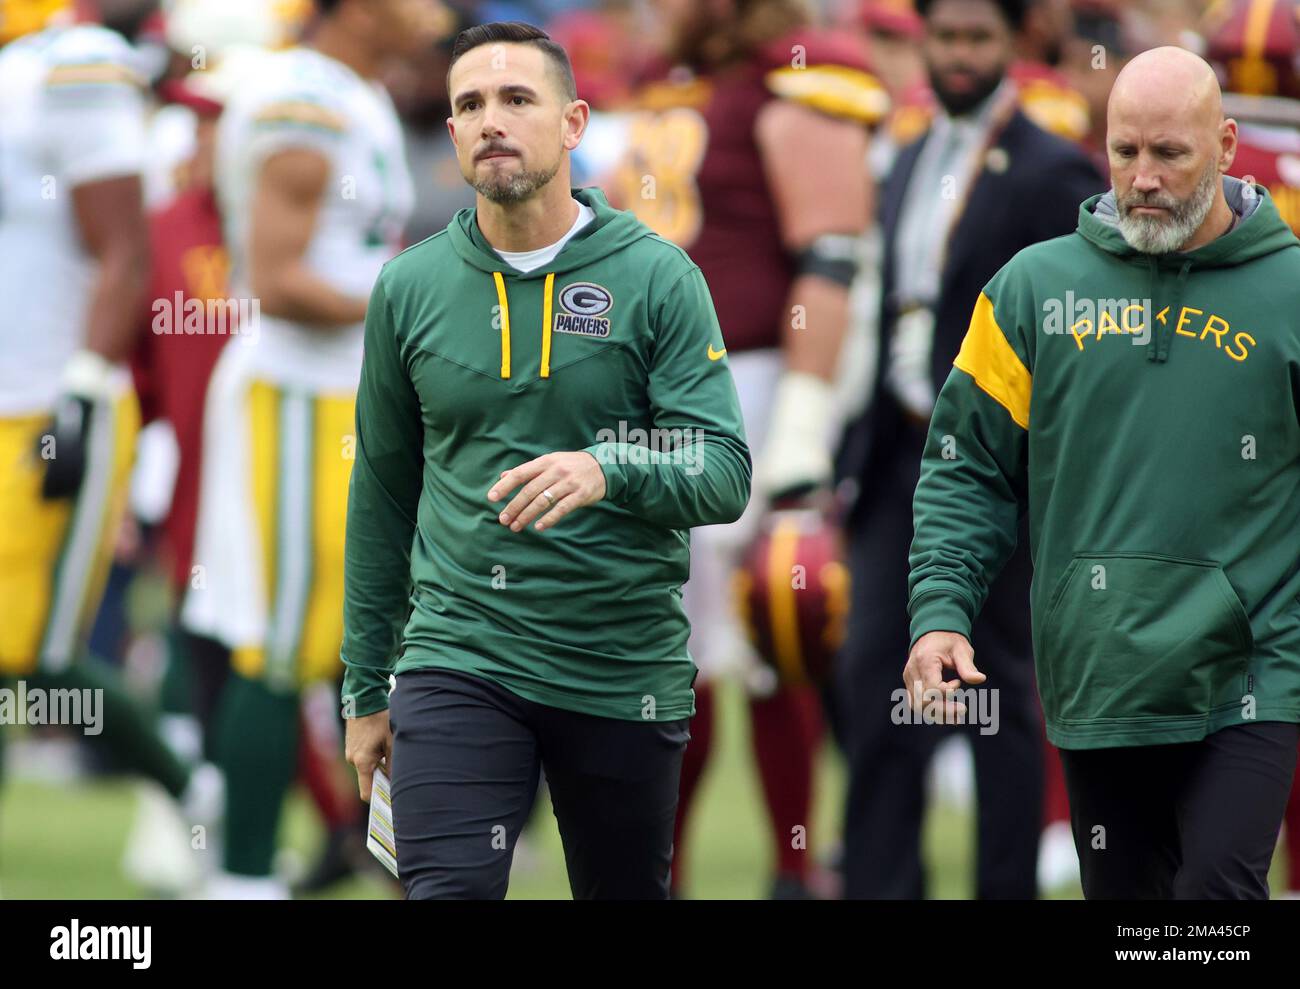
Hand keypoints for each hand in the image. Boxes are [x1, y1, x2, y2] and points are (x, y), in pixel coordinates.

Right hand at [344, 708, 391, 801]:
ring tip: (391, 754)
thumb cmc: (380, 719)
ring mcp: (350, 752)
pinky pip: (363, 757)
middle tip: (398, 777)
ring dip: (378, 765)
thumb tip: (396, 781)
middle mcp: (352, 760)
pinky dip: (373, 756)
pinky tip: (383, 745)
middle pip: (368, 779)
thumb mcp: (393, 741)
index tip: (390, 800)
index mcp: (362, 762)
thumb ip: (394, 763)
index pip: (367, 792)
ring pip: (366, 767)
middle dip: (382, 779)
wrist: (364, 698)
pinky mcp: (350, 745)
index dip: (378, 799)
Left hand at [488, 451, 606, 532]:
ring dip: (527, 516)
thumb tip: (503, 476)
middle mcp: (555, 471)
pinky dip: (549, 519)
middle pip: (529, 490)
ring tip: (516, 527)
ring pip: (543, 501)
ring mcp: (568, 483)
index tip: (491, 498)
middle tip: (503, 520)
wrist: (604, 466)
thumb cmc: (571, 465)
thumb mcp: (550, 462)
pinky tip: (539, 527)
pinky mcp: (580, 495)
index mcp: (545, 462)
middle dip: (514, 506)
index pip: (520, 474)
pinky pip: (562, 509)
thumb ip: (528, 470)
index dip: (504, 486)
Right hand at [902, 631, 984, 721]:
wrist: (932, 630)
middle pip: (923, 701)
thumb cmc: (948, 639)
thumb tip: (980, 679)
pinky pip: (915, 702)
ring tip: (955, 716)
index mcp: (925, 661)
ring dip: (936, 713)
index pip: (932, 688)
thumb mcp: (961, 649)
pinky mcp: (910, 682)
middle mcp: (913, 671)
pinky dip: (930, 709)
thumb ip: (968, 666)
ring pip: (917, 706)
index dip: (947, 692)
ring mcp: (909, 677)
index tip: (958, 683)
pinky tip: (946, 713)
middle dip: (943, 711)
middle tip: (962, 711)